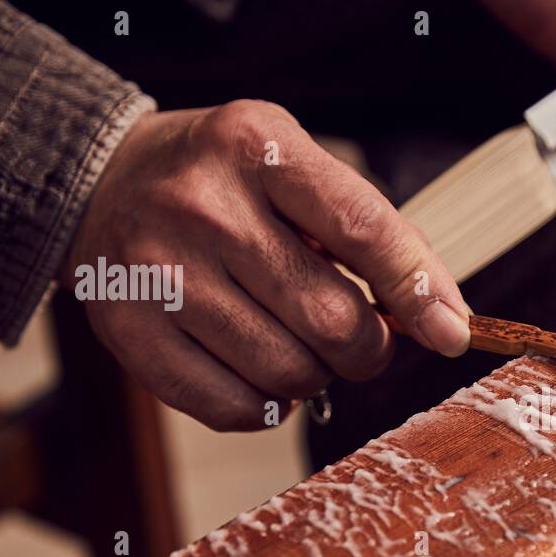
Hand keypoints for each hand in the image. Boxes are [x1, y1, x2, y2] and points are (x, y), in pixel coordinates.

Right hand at [60, 101, 470, 431]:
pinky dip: (269, 404)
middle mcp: (201, 206)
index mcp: (255, 146)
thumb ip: (372, 234)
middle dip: (368, 348)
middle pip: (332, 321)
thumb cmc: (228, 184)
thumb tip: (447, 321)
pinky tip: (257, 366)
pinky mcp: (126, 331)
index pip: (364, 231)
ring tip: (296, 342)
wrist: (101, 182)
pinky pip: (236, 410)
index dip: (420, 292)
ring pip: (289, 374)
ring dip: (316, 376)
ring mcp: (157, 273)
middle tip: (359, 340)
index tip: (454, 335)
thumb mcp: (296, 168)